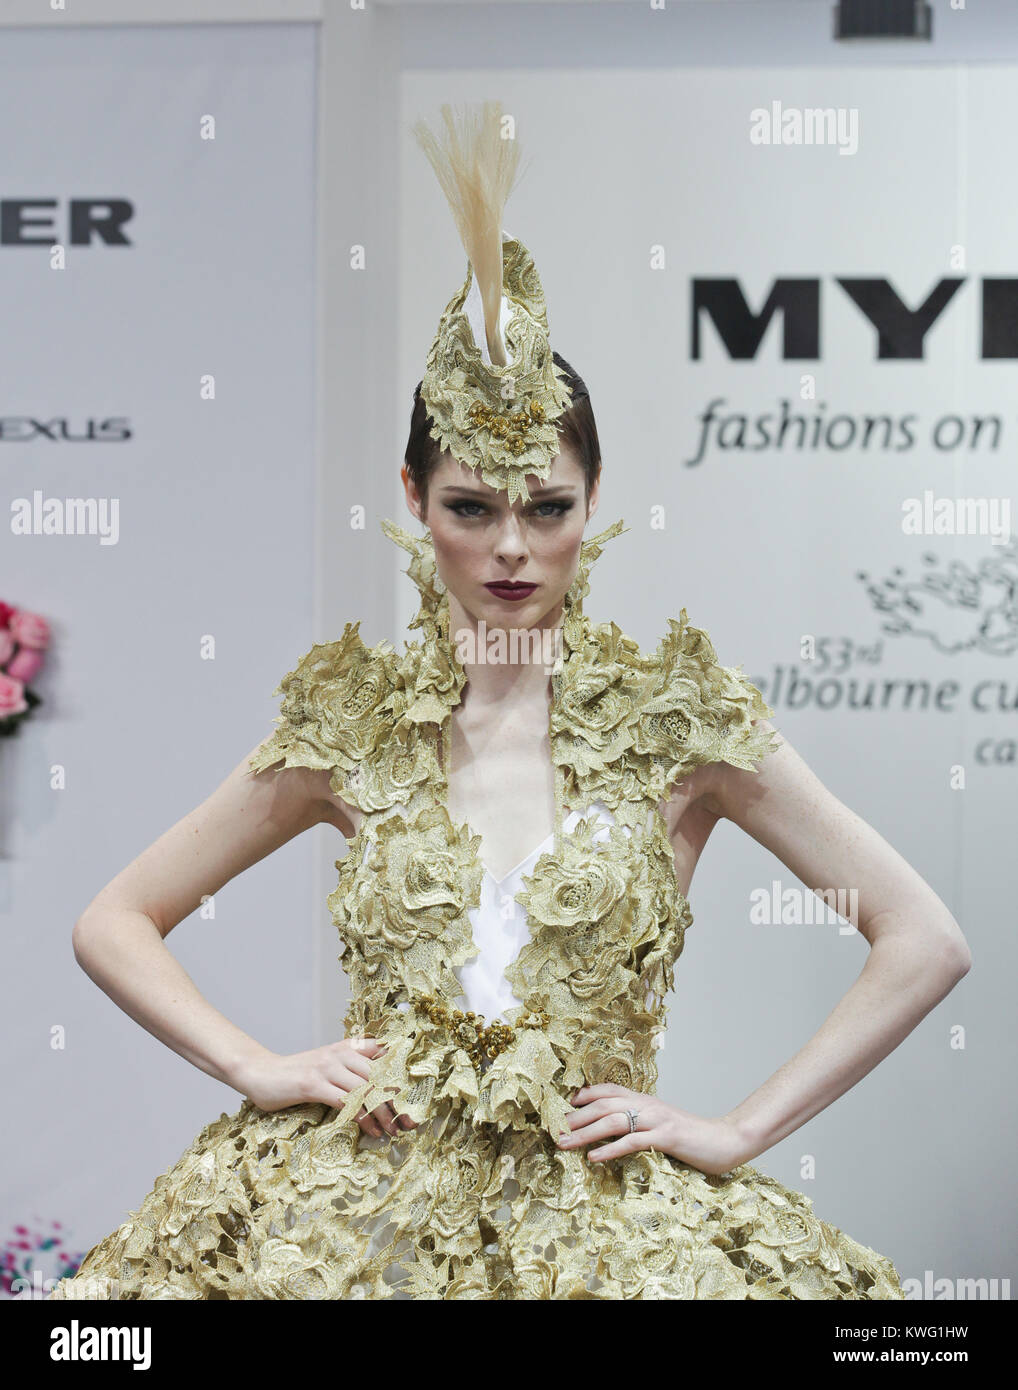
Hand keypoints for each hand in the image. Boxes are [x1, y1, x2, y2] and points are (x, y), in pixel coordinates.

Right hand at [234, 1039, 418, 1137]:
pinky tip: (373, 1132)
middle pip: (380, 1076)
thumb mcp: (331, 1066)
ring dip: (385, 1113)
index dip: (404, 1076)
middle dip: (399, 1100)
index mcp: (349, 1047)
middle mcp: (341, 1053)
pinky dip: (364, 1118)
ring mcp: (327, 1067)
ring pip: (367, 1089)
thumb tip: (385, 1090)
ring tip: (395, 1130)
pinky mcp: (314, 1084)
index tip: (418, 1098)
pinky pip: (346, 1102)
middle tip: (411, 1121)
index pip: (386, 1055)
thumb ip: (354, 1071)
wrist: (262, 1073)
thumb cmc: (299, 1075)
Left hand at [556, 1084, 749, 1175]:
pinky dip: (610, 1148)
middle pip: (603, 1104)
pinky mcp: (667, 1137)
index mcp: (645, 1100)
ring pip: (612, 1120)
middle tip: (552, 1129)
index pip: (609, 1089)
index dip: (584, 1095)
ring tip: (563, 1143)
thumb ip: (639, 1122)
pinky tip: (594, 1157)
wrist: (725, 1140)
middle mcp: (647, 1104)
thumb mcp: (661, 1124)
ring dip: (584, 1132)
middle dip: (575, 1117)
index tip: (563, 1106)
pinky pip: (633, 1141)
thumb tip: (611, 1130)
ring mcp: (657, 1119)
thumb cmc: (691, 1138)